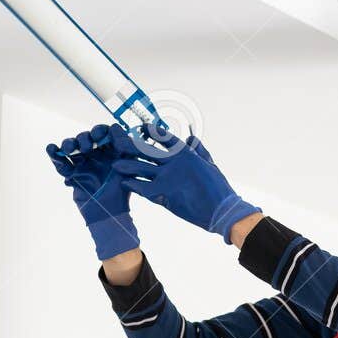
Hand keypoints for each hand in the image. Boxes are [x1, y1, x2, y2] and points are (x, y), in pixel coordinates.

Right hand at [45, 123, 138, 260]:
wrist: (108, 214)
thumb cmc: (121, 192)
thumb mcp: (129, 167)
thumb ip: (126, 147)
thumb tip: (116, 127)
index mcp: (112, 152)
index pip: (105, 134)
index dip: (101, 131)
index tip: (101, 136)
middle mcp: (97, 155)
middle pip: (87, 138)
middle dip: (85, 139)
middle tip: (88, 148)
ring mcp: (83, 163)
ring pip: (72, 146)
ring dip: (69, 143)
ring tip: (70, 149)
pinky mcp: (71, 173)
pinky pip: (59, 160)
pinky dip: (53, 153)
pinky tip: (52, 148)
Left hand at [110, 121, 259, 243]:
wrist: (222, 211)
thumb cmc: (219, 189)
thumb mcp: (210, 165)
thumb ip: (199, 150)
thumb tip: (190, 138)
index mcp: (186, 154)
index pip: (164, 137)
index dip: (152, 131)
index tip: (141, 126)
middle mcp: (174, 163)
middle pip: (146, 150)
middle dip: (130, 145)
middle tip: (117, 141)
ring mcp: (168, 178)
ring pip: (140, 168)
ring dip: (127, 166)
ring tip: (115, 165)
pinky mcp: (164, 194)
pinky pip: (142, 188)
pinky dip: (133, 185)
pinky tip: (125, 183)